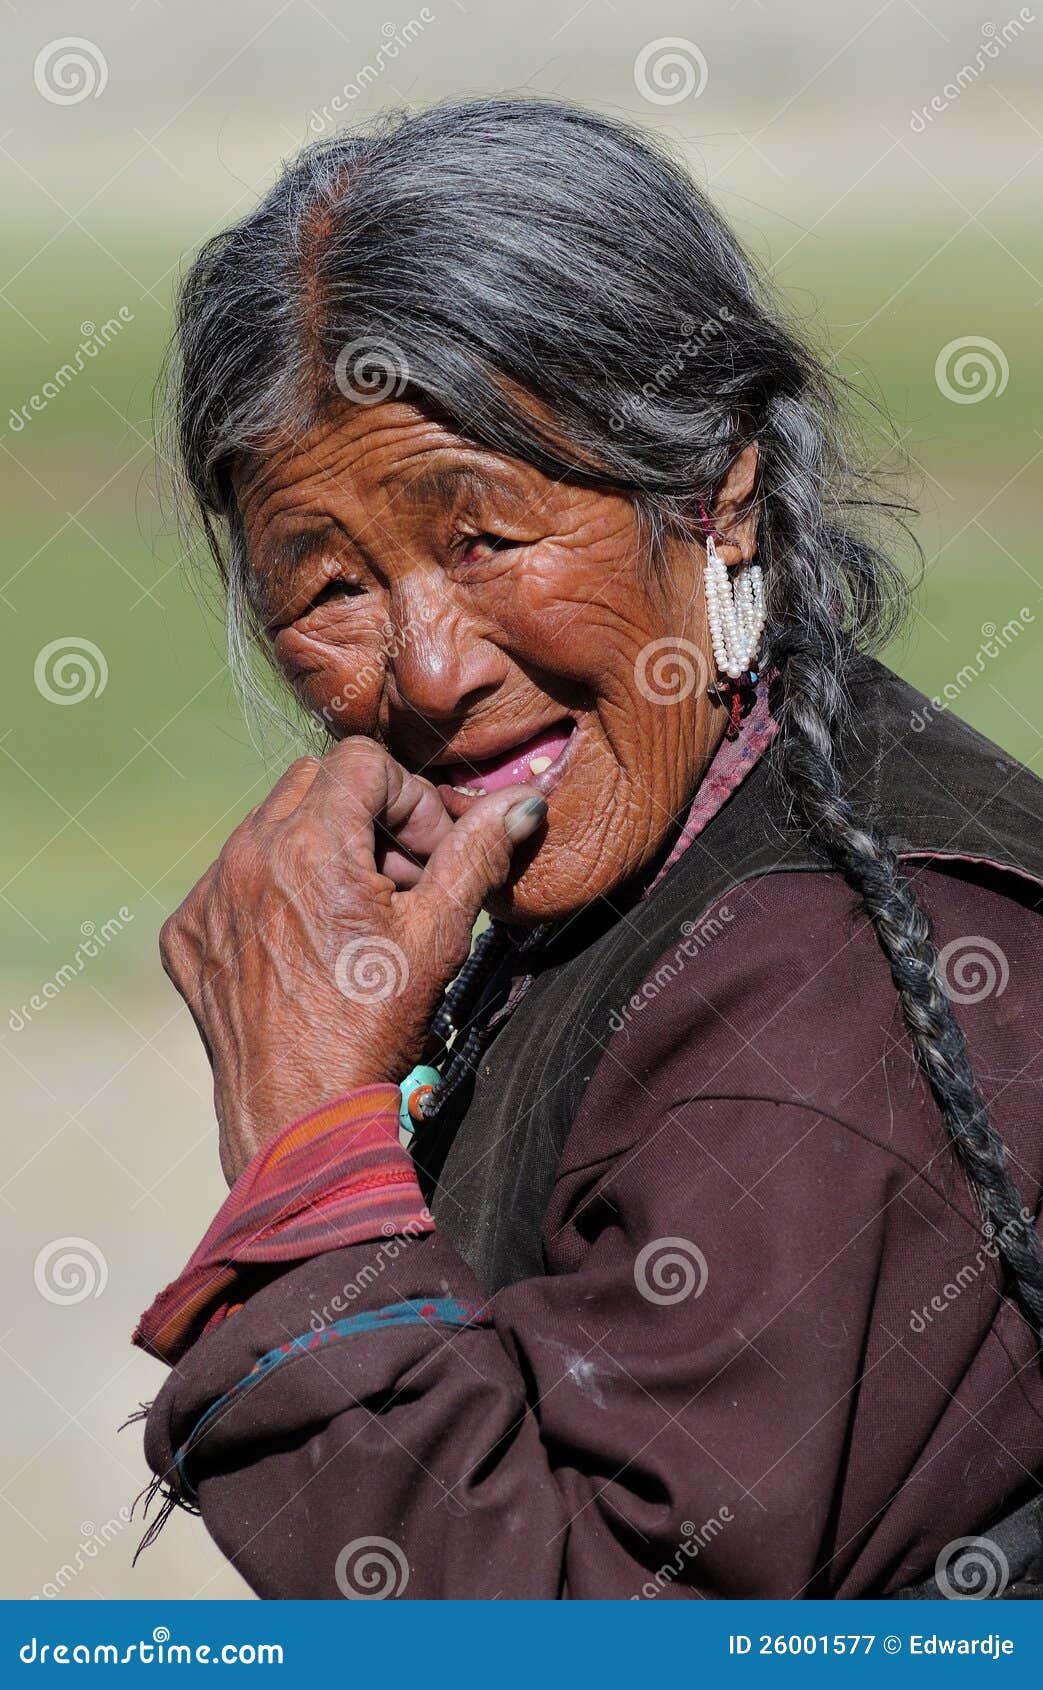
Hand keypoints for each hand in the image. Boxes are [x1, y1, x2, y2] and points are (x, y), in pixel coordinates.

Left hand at [159, 738, 545, 1184]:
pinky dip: (271, 895)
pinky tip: (305, 947)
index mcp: (311, 842)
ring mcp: (210, 895)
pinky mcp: (188, 935)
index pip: (364, 762)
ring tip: (355, 918)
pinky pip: (230, 881)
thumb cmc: (374, 1029)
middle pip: (313, 784)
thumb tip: (526, 802)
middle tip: (401, 881)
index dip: (411, 800)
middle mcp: (248, 855)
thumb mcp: (439, 934)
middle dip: (365, 818)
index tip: (431, 857)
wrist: (302, 1120)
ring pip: (269, 828)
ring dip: (318, 851)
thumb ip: (477, 854)